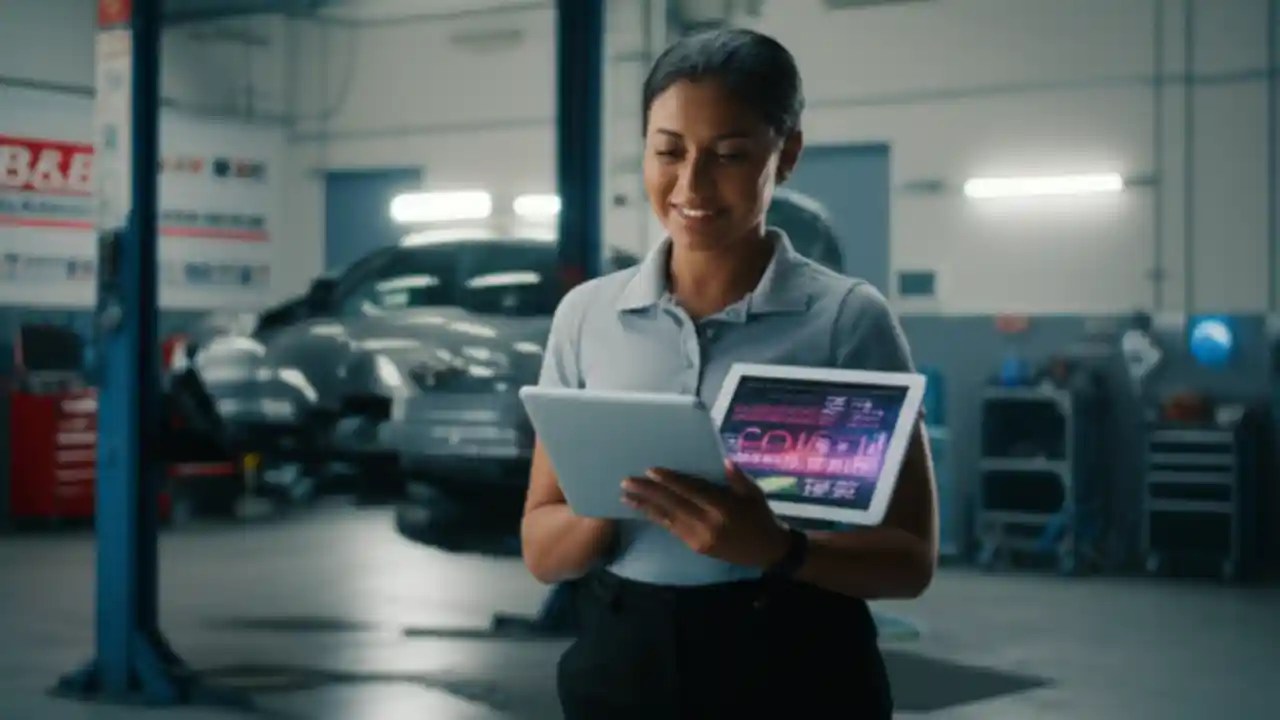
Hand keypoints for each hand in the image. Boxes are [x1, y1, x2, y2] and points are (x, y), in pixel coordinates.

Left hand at [621, 460, 789, 568]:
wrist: (767, 552)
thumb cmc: (761, 517)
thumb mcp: (754, 494)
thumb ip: (737, 478)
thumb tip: (723, 461)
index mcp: (723, 507)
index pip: (691, 490)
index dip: (670, 480)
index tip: (650, 470)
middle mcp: (708, 523)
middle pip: (673, 504)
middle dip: (649, 492)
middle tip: (627, 482)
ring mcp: (699, 537)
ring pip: (668, 518)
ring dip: (645, 507)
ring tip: (625, 497)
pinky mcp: (695, 546)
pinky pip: (672, 529)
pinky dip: (656, 519)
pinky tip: (643, 511)